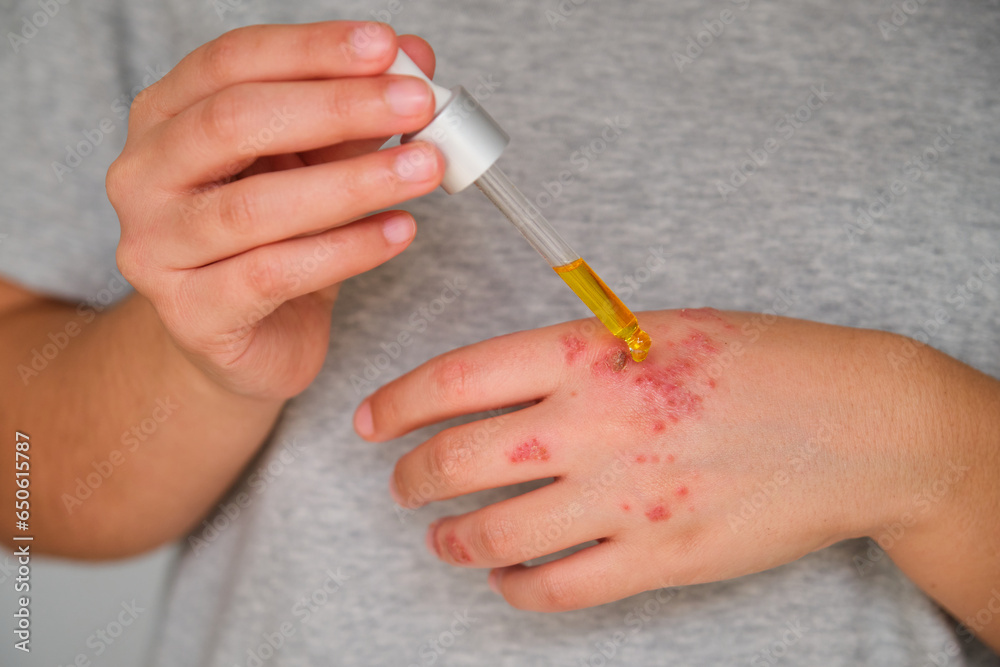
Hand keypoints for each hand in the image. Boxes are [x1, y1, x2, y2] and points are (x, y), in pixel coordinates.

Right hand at [107, 21, 443, 398]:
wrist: (243, 341)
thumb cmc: (273, 241)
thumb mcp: (313, 166)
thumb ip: (354, 117)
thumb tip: (416, 59)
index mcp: (165, 117)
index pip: (231, 61)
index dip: (311, 49)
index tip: (387, 47)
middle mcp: (144, 175)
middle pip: (234, 123)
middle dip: (337, 107)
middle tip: (417, 104)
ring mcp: (156, 248)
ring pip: (256, 206)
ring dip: (354, 183)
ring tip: (425, 168)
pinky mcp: (191, 314)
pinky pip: (275, 274)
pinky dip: (347, 250)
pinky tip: (400, 232)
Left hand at [355, 309, 954, 610]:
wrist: (856, 425)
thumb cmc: (761, 363)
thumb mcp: (659, 330)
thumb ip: (578, 355)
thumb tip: (504, 385)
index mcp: (591, 353)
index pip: (456, 377)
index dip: (396, 402)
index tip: (372, 421)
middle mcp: (595, 424)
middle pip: (456, 459)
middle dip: (410, 476)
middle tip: (402, 482)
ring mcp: (625, 497)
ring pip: (493, 533)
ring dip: (452, 537)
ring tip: (444, 535)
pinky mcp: (658, 558)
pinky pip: (557, 589)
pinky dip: (515, 587)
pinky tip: (507, 576)